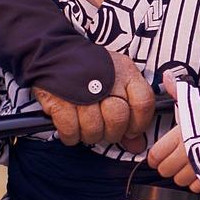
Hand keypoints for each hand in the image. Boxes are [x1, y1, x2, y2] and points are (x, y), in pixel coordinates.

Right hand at [34, 51, 153, 150]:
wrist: (56, 53)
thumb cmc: (92, 73)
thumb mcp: (117, 83)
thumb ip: (131, 113)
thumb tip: (137, 145)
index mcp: (126, 72)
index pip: (143, 103)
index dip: (138, 124)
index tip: (130, 130)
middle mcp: (106, 79)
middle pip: (118, 119)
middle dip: (112, 133)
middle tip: (104, 130)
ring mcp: (81, 90)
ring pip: (94, 129)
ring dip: (89, 135)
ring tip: (85, 126)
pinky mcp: (59, 100)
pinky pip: (70, 130)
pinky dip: (71, 135)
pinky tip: (71, 127)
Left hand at [147, 72, 199, 191]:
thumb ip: (180, 91)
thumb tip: (167, 77)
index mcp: (181, 135)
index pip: (155, 156)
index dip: (156, 155)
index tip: (161, 153)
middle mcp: (188, 154)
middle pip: (165, 171)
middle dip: (169, 166)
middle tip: (176, 159)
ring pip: (180, 181)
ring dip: (183, 175)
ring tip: (191, 164)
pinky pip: (196, 188)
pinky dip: (198, 182)